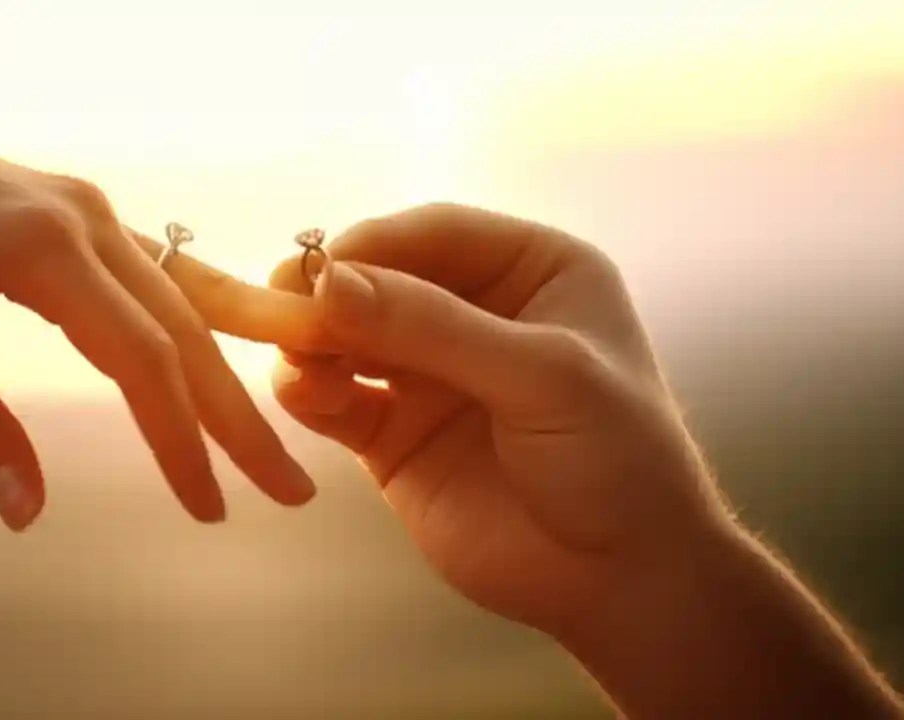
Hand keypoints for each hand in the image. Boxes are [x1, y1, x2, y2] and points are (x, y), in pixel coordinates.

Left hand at [0, 103, 314, 529]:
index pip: (141, 358)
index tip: (209, 508)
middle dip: (238, 418)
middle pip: (186, 330)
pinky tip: (228, 359)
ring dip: (229, 375)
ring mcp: (91, 208)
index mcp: (44, 246)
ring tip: (271, 441)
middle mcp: (88, 218)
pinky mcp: (82, 212)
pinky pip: (161, 276)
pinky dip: (200, 327)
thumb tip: (27, 514)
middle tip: (290, 491)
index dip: (180, 441)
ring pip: (183, 302)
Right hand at [270, 204, 724, 634]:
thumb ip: (434, 327)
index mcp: (531, 271)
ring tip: (294, 357)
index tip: (318, 265)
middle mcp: (476, 312)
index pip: (437, 234)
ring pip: (351, 338)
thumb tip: (326, 282)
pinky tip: (300, 395)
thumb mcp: (542, 376)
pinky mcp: (395, 436)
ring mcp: (430, 375)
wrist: (624, 580)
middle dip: (333, 294)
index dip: (375, 245)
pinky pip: (340, 401)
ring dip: (314, 342)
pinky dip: (311, 394)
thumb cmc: (615, 458)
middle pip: (383, 281)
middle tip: (280, 304)